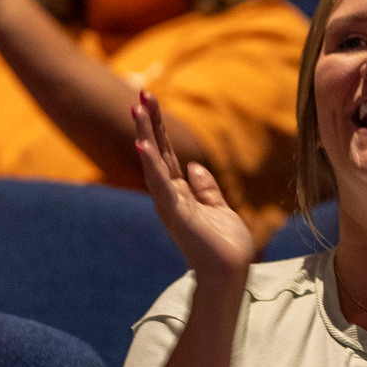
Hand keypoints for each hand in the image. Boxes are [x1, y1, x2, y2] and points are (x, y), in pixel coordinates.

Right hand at [131, 92, 254, 281]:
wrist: (230, 273)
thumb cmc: (225, 246)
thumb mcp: (219, 208)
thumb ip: (206, 188)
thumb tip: (194, 166)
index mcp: (180, 193)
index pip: (167, 154)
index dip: (159, 128)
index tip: (151, 101)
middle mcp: (170, 196)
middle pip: (157, 152)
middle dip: (149, 123)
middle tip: (141, 93)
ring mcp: (170, 204)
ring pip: (153, 163)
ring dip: (144, 135)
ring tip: (136, 109)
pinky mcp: (176, 213)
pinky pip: (161, 184)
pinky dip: (151, 164)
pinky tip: (142, 145)